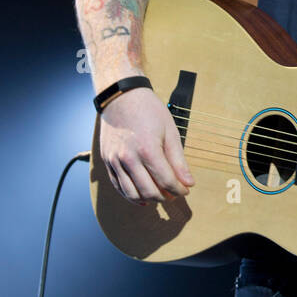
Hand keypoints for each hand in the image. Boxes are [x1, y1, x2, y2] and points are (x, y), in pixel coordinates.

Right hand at [99, 87, 194, 203]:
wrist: (121, 96)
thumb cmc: (148, 110)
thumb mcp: (170, 131)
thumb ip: (179, 160)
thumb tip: (189, 182)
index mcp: (148, 149)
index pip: (166, 181)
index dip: (179, 190)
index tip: (186, 190)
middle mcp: (128, 158)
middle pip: (150, 191)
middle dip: (166, 197)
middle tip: (174, 194)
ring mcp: (115, 160)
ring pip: (132, 193)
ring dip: (149, 199)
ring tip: (160, 196)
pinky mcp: (107, 160)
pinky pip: (118, 186)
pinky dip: (131, 195)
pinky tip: (142, 197)